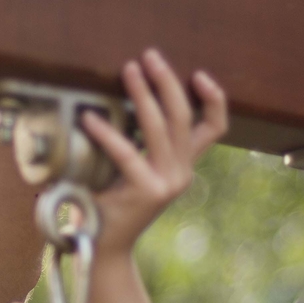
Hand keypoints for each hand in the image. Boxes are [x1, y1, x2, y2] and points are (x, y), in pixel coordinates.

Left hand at [78, 49, 227, 256]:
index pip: (214, 128)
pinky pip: (126, 152)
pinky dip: (106, 131)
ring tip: (128, 70)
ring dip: (143, 94)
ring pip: (160, 128)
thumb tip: (125, 94)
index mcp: (184, 165)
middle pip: (184, 117)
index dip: (214, 99)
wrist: (104, 246)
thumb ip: (141, 142)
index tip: (199, 74)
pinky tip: (88, 117)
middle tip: (148, 56)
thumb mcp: (136, 169)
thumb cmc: (112, 200)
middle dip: (168, 81)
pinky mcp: (146, 192)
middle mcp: (181, 172)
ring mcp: (166, 182)